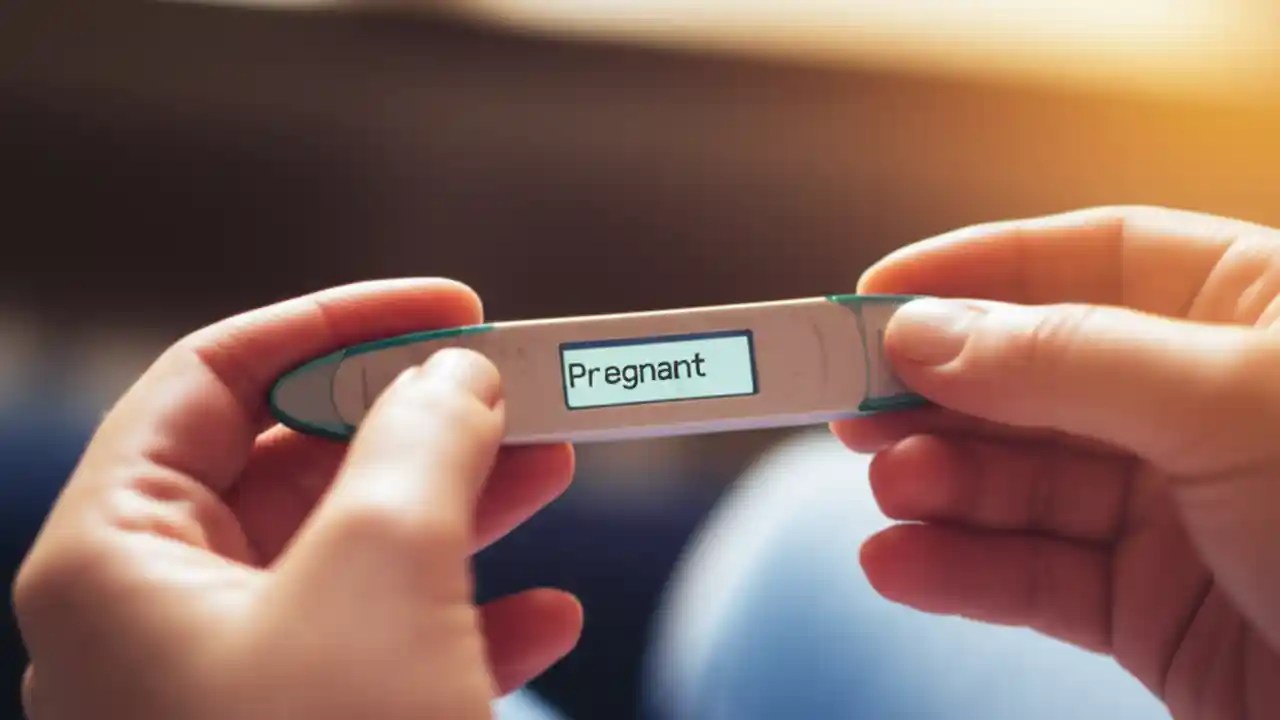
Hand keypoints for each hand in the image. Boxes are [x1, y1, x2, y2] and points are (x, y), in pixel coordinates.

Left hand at [12, 280, 581, 719]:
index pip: (216, 379)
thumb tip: (453, 374)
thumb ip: (417, 442)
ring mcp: (231, 692)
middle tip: (517, 387)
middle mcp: (158, 619)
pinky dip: (463, 619)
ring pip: (350, 556)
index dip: (338, 322)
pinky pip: (381, 649)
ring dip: (457, 507)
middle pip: (295, 466)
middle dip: (416, 419)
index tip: (451, 307)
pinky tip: (545, 617)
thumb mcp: (380, 573)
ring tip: (554, 468)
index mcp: (118, 560)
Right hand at [834, 206, 1279, 718]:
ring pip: (1021, 483)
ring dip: (939, 484)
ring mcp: (1173, 512)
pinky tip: (899, 562)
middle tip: (843, 400)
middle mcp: (1201, 405)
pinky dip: (959, 572)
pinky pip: (1033, 579)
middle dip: (936, 390)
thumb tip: (929, 333)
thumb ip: (1067, 360)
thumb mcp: (1232, 403)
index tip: (873, 294)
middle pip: (1032, 376)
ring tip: (883, 488)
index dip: (976, 270)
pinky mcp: (1151, 611)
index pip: (1086, 262)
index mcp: (1251, 313)